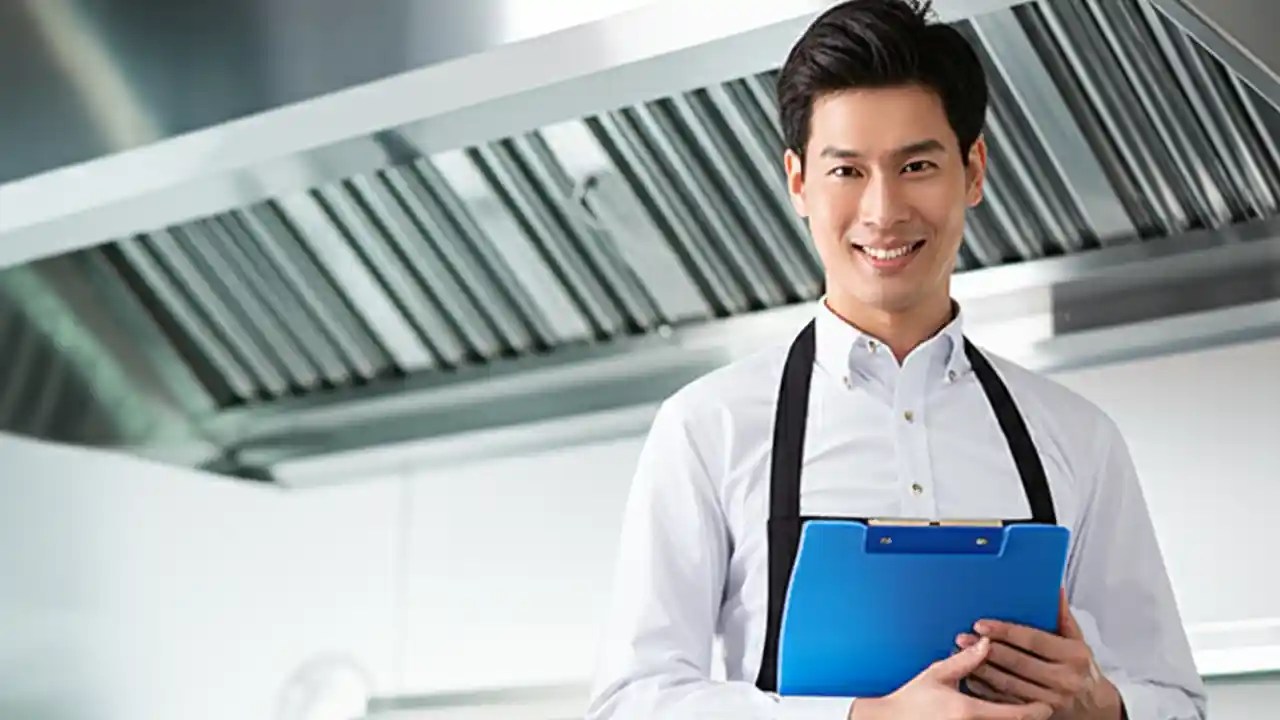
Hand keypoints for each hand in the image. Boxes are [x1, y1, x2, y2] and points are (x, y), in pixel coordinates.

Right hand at [849, 635, 1053, 719]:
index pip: (1013, 714)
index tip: (1046, 706)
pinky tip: (1001, 716)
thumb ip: (965, 661)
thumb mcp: (937, 675)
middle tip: (1043, 709)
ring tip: (1026, 713)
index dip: (1034, 711)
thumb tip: (987, 642)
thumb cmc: (912, 699)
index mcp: (968, 711)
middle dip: (1029, 719)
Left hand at [957, 590, 1122, 719]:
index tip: (981, 624)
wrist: (1094, 708)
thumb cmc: (1081, 668)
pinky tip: (970, 677)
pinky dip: (986, 690)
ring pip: (1008, 684)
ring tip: (960, 654)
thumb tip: (1054, 588)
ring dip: (982, 669)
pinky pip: (1007, 702)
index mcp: (1072, 655)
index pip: (1033, 640)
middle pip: (1017, 662)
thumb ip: (1063, 616)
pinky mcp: (1038, 714)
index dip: (1006, 632)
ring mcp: (1050, 700)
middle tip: (963, 637)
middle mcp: (1063, 679)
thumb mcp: (1078, 641)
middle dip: (987, 649)